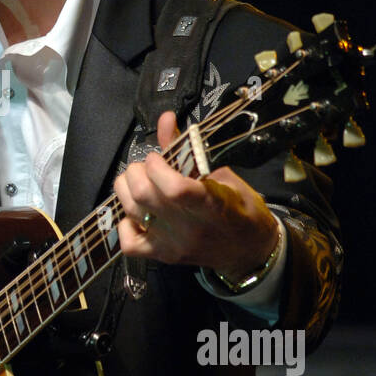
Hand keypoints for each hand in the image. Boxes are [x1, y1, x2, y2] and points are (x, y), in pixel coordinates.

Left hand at [114, 111, 279, 279]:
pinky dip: (126, 223)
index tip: (158, 158)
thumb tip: (165, 118)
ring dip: (127, 189)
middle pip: (143, 196)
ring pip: (131, 212)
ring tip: (140, 183)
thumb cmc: (241, 208)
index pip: (174, 189)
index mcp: (211, 204)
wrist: (250, 250)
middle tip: (147, 167)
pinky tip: (138, 213)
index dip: (156, 167)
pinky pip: (129, 243)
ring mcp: (174, 245)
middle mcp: (190, 228)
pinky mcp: (163, 257)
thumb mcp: (223, 174)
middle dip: (136, 171)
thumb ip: (188, 149)